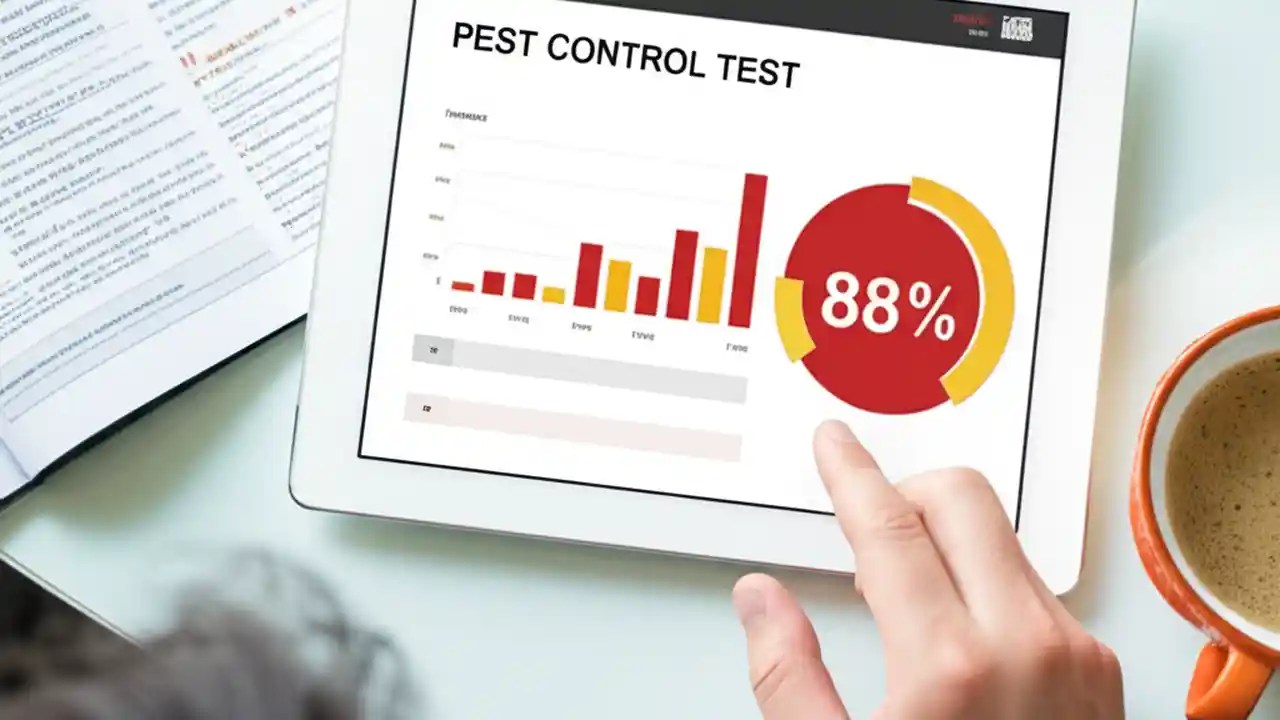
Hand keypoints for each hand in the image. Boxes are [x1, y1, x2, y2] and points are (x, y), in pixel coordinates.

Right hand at [732, 421, 1122, 718]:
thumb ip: (786, 678)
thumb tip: (760, 599)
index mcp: (950, 666)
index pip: (888, 524)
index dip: (850, 473)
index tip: (834, 443)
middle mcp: (1026, 644)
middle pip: (962, 499)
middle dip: (905, 491)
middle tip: (865, 515)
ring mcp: (1074, 655)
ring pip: (1003, 536)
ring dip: (948, 538)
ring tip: (904, 593)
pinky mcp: (1100, 671)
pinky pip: (1034, 586)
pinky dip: (987, 582)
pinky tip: (957, 630)